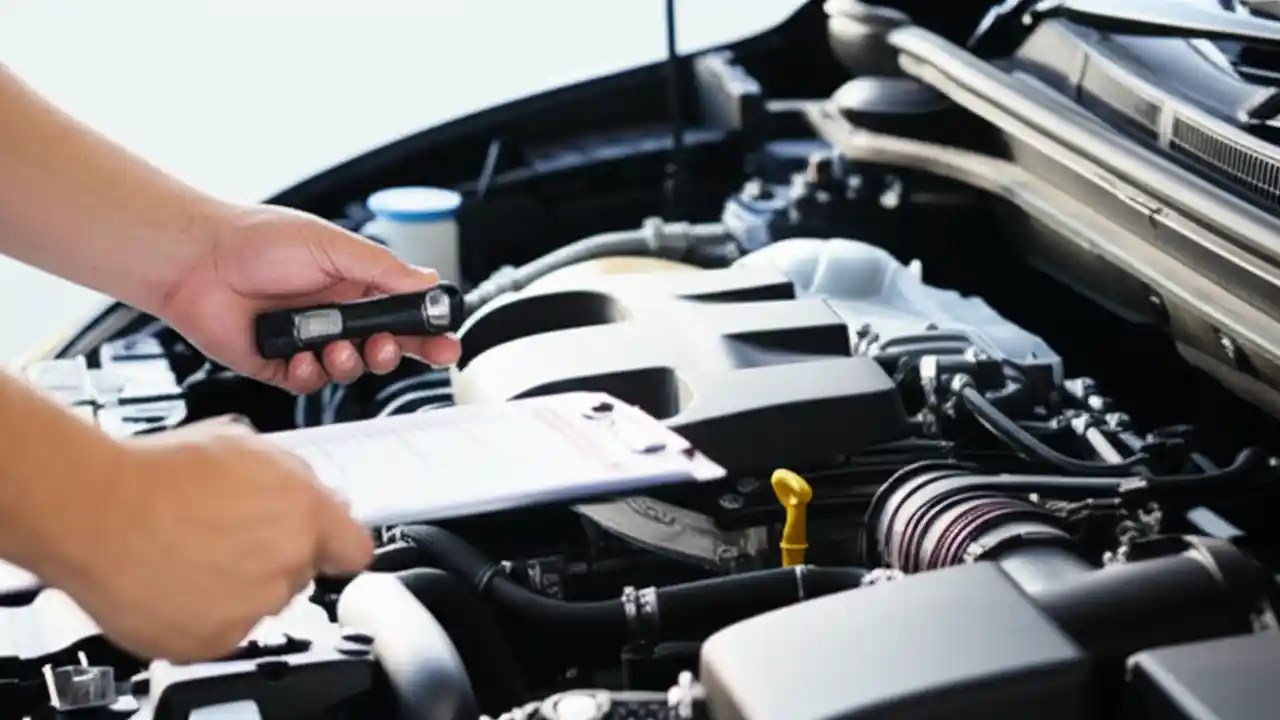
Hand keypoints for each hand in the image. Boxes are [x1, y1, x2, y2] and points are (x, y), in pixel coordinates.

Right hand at [44, 426, 372, 662]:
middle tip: (228, 536)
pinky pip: (226, 631)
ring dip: (239, 585)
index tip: (324, 546)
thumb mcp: (243, 445)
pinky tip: (177, 581)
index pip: (355, 548)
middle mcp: (287, 563)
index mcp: (305, 513)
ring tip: (192, 553)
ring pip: (263, 602)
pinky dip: (205, 614)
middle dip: (274, 556)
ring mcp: (253, 606)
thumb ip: (297, 477)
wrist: (94, 510)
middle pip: (301, 572)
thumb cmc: (157, 472)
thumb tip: (322, 496)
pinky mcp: (215, 640)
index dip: (335, 544)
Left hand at [161, 204, 460, 394]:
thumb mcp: (331, 245)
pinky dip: (314, 373)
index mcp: (354, 282)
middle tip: (385, 347)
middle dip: (394, 353)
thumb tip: (427, 281)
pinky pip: (312, 382)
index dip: (427, 330)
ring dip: (351, 362)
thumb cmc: (256, 240)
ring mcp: (310, 340)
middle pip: (384, 347)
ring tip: (335, 346)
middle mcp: (335, 313)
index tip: (446, 342)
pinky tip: (304, 356)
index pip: (403, 312)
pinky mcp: (281, 364)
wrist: (196, 261)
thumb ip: (382, 268)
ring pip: (351, 369)